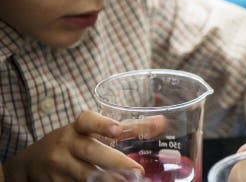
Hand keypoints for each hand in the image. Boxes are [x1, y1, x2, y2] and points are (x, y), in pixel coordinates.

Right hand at [3, 111, 143, 181]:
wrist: (30, 164)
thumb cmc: (71, 143)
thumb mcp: (90, 133)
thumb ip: (126, 129)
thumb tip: (162, 124)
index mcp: (75, 128)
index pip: (87, 121)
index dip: (101, 124)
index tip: (117, 129)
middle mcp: (65, 146)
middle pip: (91, 151)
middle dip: (115, 161)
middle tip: (136, 170)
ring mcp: (58, 168)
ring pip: (86, 175)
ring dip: (109, 180)